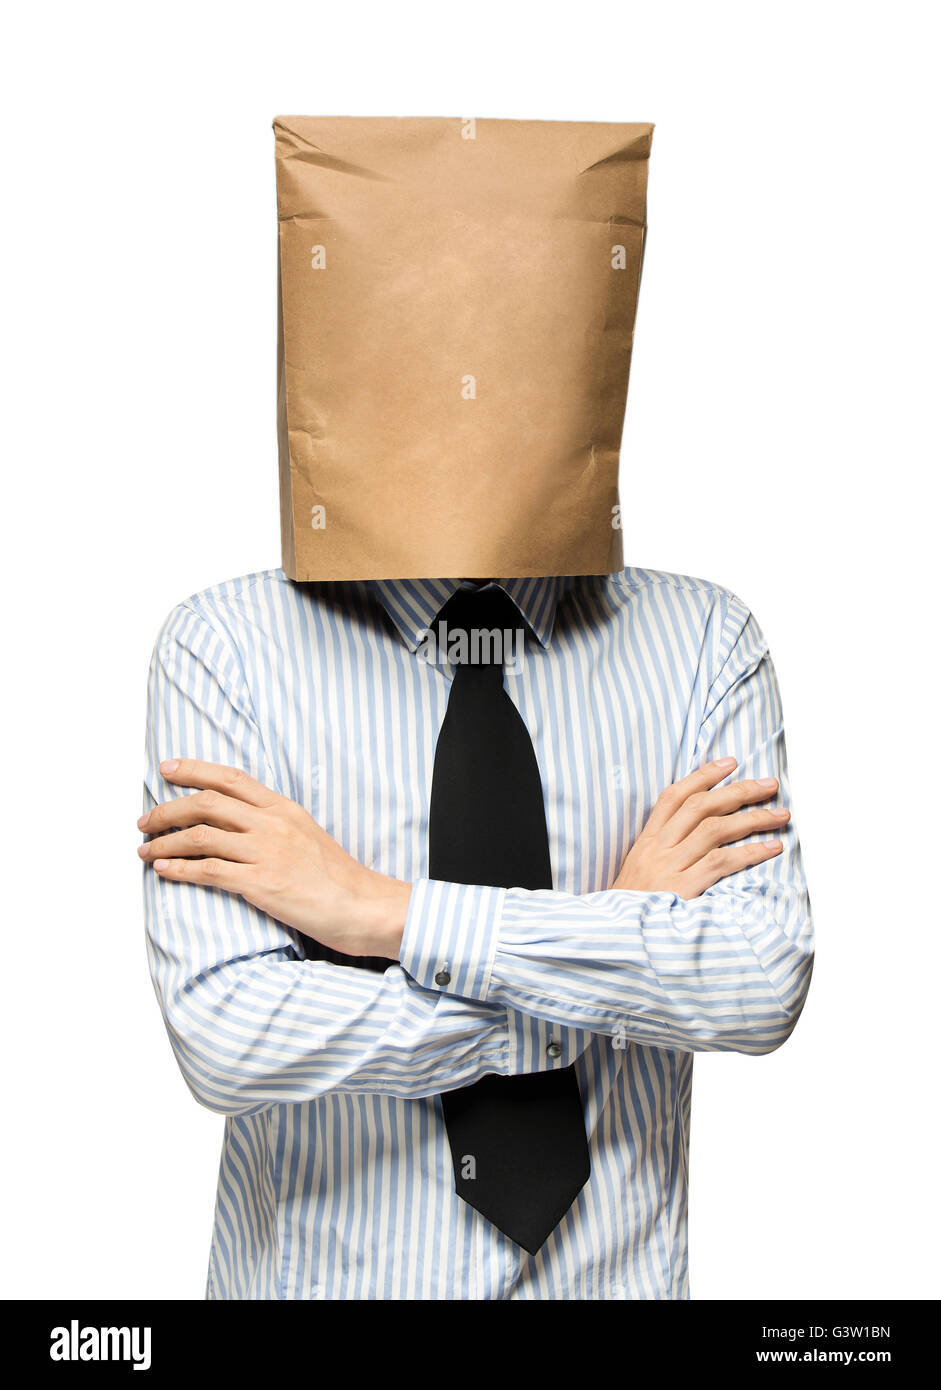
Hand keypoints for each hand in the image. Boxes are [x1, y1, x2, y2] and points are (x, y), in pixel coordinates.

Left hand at [138, 759, 410, 957]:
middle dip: (168, 809)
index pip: (231, 778)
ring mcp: (266, 852)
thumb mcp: (308, 835)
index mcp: (284, 808)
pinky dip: (179, 869)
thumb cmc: (337, 878)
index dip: (195, 770)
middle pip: (207, 803)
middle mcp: (272, 824)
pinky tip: (163, 872)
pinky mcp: (262, 883)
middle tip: (145, 821)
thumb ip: (276, 824)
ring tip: (144, 849)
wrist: (363, 906)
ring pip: (201, 836)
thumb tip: (240, 823)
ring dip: (165, 842)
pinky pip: (208, 870)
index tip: (167, 769)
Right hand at [614, 757, 787, 899]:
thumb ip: (663, 851)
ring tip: (780, 815)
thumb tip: (700, 833)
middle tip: (770, 784)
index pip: (673, 796)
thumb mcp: (638, 872)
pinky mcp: (683, 890)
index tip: (730, 762)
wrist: (617, 939)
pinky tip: (772, 848)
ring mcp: (669, 868)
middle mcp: (657, 849)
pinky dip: (750, 852)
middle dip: (739, 791)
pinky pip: (721, 863)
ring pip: (715, 830)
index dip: (703, 776)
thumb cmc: (632, 909)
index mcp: (646, 841)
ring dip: (752, 818)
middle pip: (700, 807)